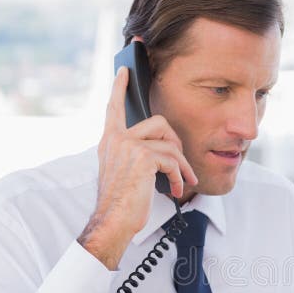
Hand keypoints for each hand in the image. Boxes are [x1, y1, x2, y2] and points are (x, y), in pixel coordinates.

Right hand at [78, 65, 197, 269]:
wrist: (113, 221)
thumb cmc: (121, 204)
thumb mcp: (124, 174)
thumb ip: (135, 156)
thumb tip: (161, 153)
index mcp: (109, 141)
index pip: (114, 109)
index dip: (120, 88)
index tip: (124, 71)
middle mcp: (116, 139)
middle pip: (159, 123)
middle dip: (176, 144)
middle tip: (181, 164)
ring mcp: (128, 146)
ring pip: (170, 143)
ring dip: (182, 165)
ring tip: (184, 182)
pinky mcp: (143, 157)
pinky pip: (173, 160)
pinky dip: (180, 176)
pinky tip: (176, 189)